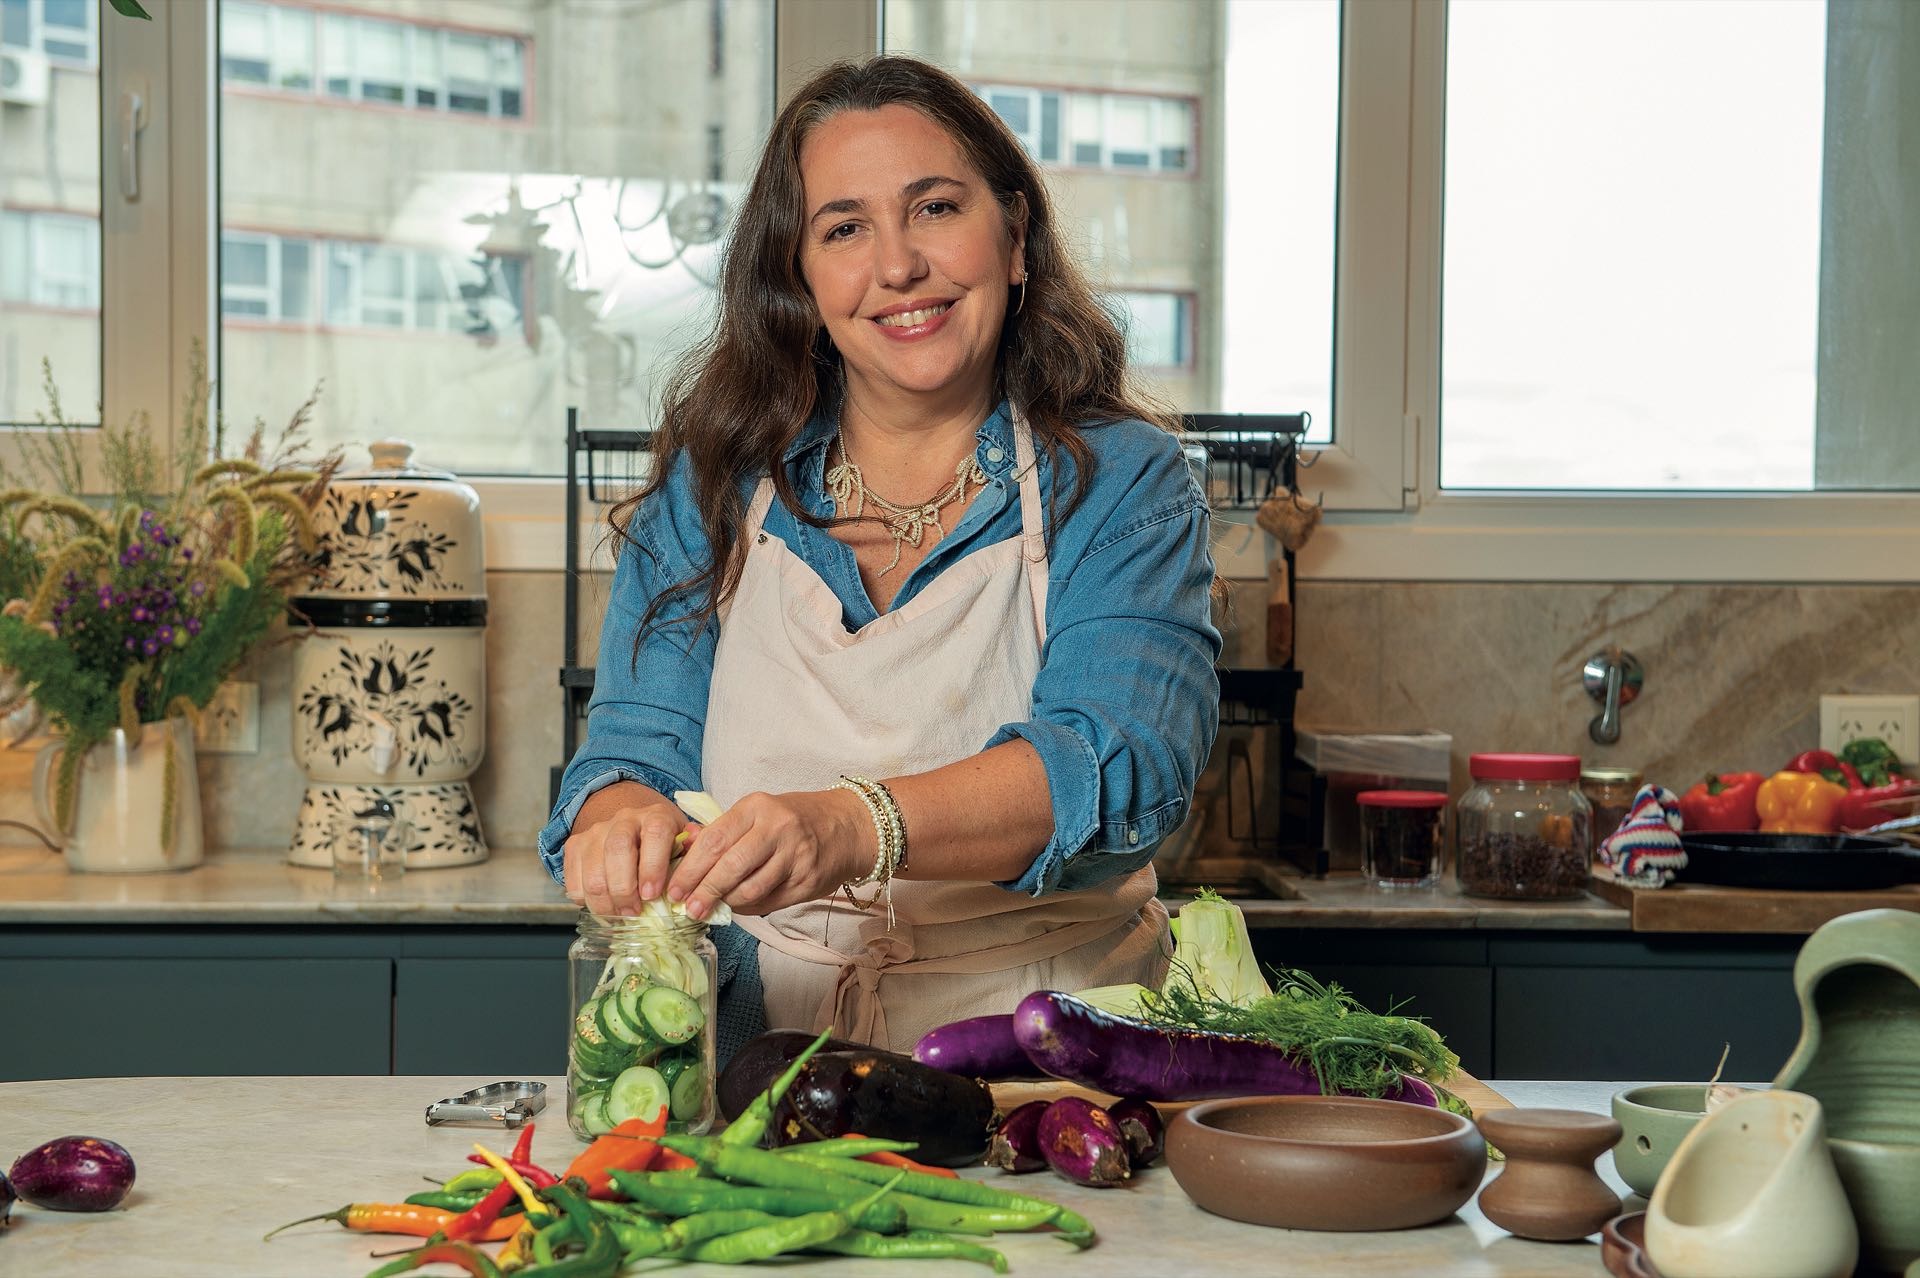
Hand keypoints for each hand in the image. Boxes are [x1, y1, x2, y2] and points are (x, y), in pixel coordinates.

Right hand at [563, 799, 696, 916]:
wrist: (630, 822)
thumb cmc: (662, 842)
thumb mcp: (683, 843)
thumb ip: (693, 855)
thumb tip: (701, 868)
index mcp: (656, 817)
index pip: (655, 834)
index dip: (653, 866)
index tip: (652, 894)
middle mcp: (624, 820)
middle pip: (617, 849)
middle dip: (624, 888)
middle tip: (633, 912)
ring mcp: (596, 831)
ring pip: (592, 868)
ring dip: (604, 900)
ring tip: (618, 915)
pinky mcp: (575, 845)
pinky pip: (572, 877)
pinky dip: (584, 899)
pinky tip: (601, 906)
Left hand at [667, 788, 870, 918]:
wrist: (847, 826)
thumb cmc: (792, 818)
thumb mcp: (757, 812)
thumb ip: (722, 831)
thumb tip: (682, 853)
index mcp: (757, 807)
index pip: (715, 840)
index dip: (690, 868)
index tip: (673, 889)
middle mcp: (778, 828)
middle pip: (731, 867)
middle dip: (704, 891)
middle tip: (687, 909)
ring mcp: (796, 855)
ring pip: (750, 889)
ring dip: (726, 903)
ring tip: (711, 910)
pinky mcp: (808, 880)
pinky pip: (769, 901)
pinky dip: (748, 908)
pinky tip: (738, 907)